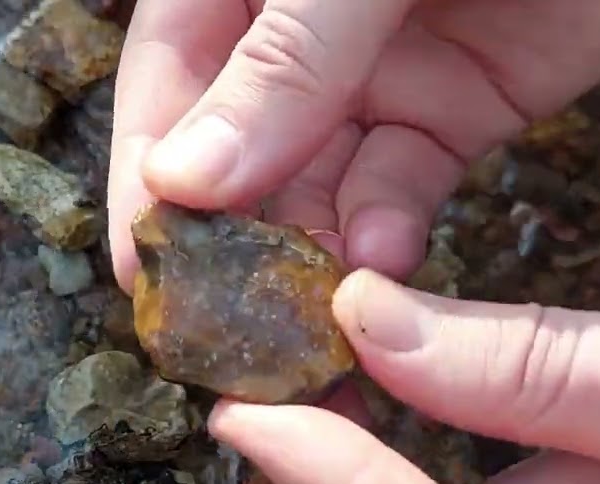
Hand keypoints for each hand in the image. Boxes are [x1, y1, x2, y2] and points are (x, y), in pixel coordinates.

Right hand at [106, 0, 599, 293]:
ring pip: (316, 188)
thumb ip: (286, 62)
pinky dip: (387, 230)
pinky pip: (401, 188)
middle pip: (234, 157)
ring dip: (311, 253)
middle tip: (233, 328)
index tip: (147, 267)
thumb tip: (185, 182)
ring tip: (314, 314)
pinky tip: (384, 253)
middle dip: (233, 242)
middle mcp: (292, 40)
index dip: (149, 176)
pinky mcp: (453, 113)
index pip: (168, 85)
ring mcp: (371, 79)